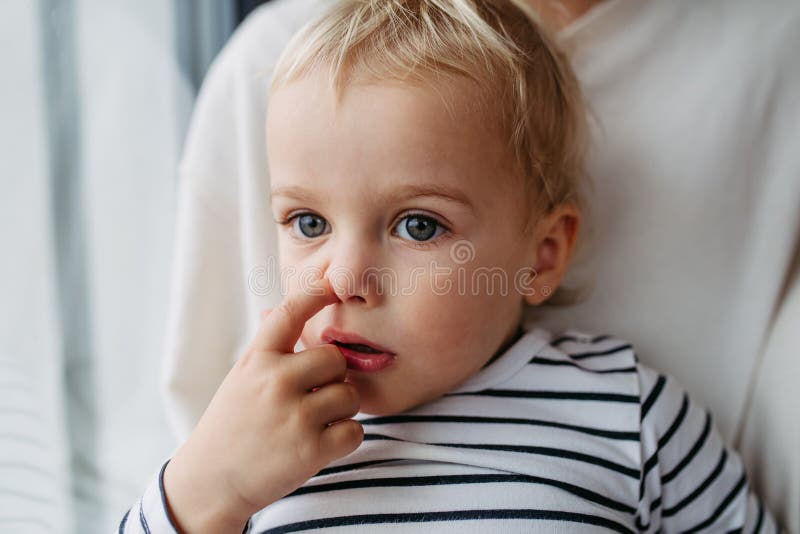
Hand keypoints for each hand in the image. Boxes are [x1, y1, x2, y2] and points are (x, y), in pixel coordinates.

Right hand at [163, 278, 362, 532]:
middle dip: (333, 378)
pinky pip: (355, 431)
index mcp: (257, 360)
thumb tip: (275, 310)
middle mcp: (275, 381)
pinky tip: (322, 443)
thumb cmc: (232, 425)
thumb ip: (266, 350)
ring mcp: (294, 415)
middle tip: (315, 396)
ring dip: (340, 410)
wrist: (211, 481)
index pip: (289, 314)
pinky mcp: (311, 450)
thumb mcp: (241, 379)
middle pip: (335, 359)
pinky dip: (345, 438)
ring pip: (349, 396)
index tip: (331, 282)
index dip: (314, 294)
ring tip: (313, 422)